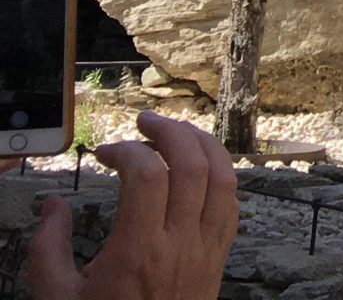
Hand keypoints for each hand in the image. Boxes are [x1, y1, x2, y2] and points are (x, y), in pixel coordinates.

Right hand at [27, 112, 236, 299]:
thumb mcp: (56, 297)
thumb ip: (47, 248)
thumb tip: (52, 206)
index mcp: (138, 252)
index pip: (148, 176)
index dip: (127, 150)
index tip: (105, 152)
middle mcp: (180, 245)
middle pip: (194, 164)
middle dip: (171, 131)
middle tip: (144, 121)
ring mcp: (206, 250)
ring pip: (224, 177)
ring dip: (202, 145)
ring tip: (176, 133)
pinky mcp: (220, 257)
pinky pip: (233, 203)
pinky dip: (221, 174)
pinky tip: (200, 168)